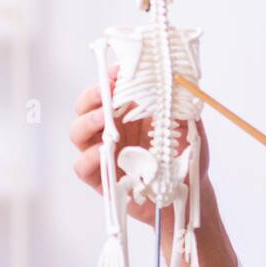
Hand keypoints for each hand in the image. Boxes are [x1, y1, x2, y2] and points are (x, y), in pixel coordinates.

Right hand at [69, 65, 210, 227]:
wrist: (187, 194)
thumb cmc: (184, 158)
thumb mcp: (187, 128)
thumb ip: (179, 107)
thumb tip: (176, 82)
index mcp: (127, 114)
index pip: (108, 91)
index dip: (108, 79)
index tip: (117, 71)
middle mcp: (111, 131)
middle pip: (85, 108)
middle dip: (92, 97)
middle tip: (106, 92)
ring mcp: (103, 154)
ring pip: (78, 134)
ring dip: (87, 122)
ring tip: (105, 119)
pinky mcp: (101, 179)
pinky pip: (82, 166)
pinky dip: (89, 158)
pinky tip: (102, 153)